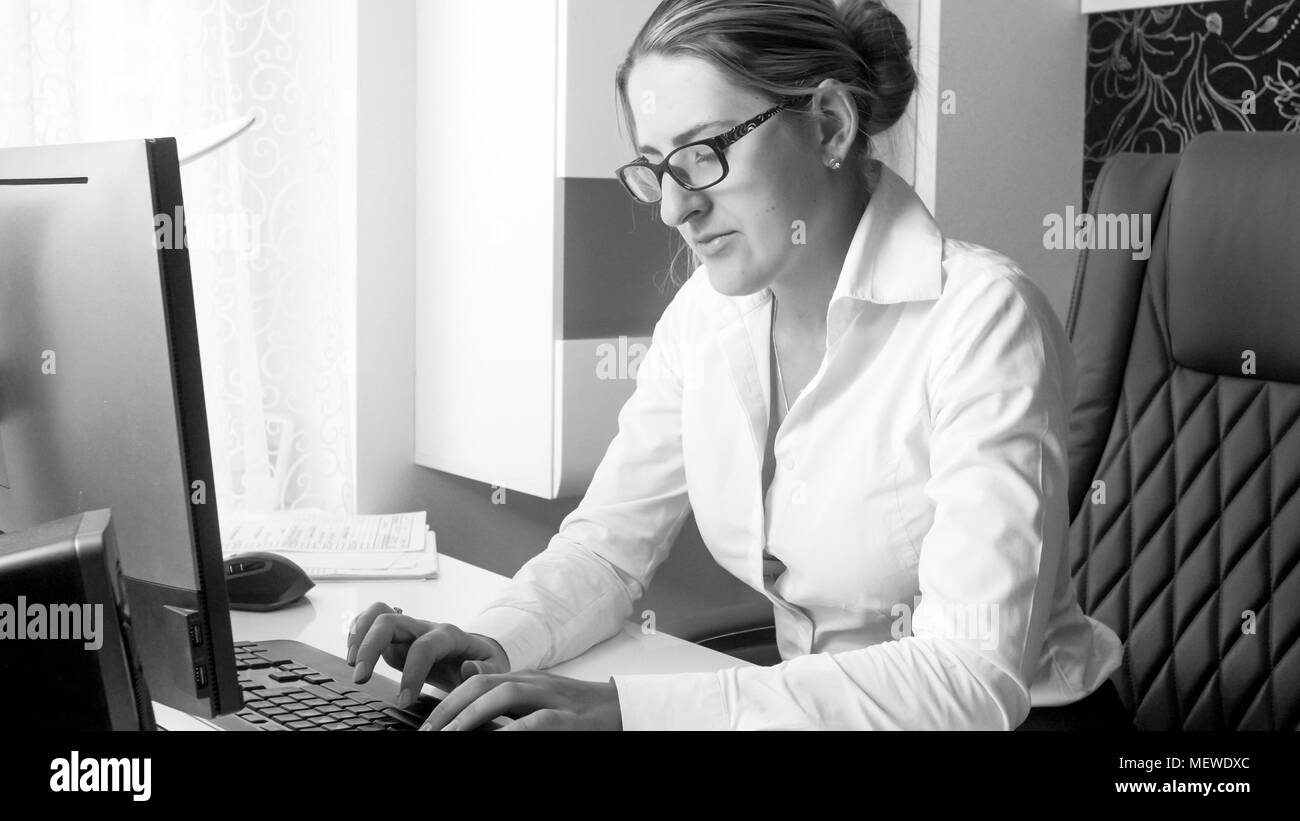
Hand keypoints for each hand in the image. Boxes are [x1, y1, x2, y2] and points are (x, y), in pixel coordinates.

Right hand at [346, 601, 509, 707]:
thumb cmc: (483, 664)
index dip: (411, 674)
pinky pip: (371, 621)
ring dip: (359, 634)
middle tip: (360, 678)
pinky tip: (352, 653)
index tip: (403, 702)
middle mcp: (425, 627)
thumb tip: (468, 668)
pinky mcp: (395, 637)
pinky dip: (357, 632)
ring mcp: (408, 629)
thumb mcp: (495, 669)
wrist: (476, 653)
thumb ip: (485, 670)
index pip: (424, 647)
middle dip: (370, 647)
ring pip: (377, 613)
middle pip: (391, 621)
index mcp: (449, 636)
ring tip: (351, 663)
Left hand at [419, 669, 622, 730]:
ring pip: (504, 694)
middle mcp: (535, 682)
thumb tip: (476, 725)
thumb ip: (512, 711)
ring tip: (449, 735)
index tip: (426, 723)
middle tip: (426, 731)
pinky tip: (494, 741)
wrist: (626, 709)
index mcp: (526, 680)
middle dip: (449, 707)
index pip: (478, 681)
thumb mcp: (542, 706)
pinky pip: (537, 721)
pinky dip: (512, 732)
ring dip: (471, 715)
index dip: (448, 700)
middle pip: (483, 683)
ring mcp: (553, 697)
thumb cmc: (581, 714)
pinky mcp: (571, 718)